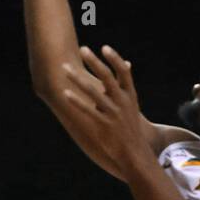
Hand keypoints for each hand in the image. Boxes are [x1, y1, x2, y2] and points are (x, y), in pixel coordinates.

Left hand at [62, 45, 149, 174]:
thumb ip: (125, 84)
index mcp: (130, 95)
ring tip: (65, 68)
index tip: (104, 47)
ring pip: (93, 92)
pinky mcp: (104, 125)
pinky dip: (76, 101)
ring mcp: (113, 113)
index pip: (123, 73)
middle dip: (94, 62)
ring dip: (77, 79)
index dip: (114, 59)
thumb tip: (126, 63)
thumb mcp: (132, 103)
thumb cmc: (129, 126)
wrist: (134, 152)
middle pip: (107, 77)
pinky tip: (65, 93)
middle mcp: (122, 102)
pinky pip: (88, 110)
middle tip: (83, 49)